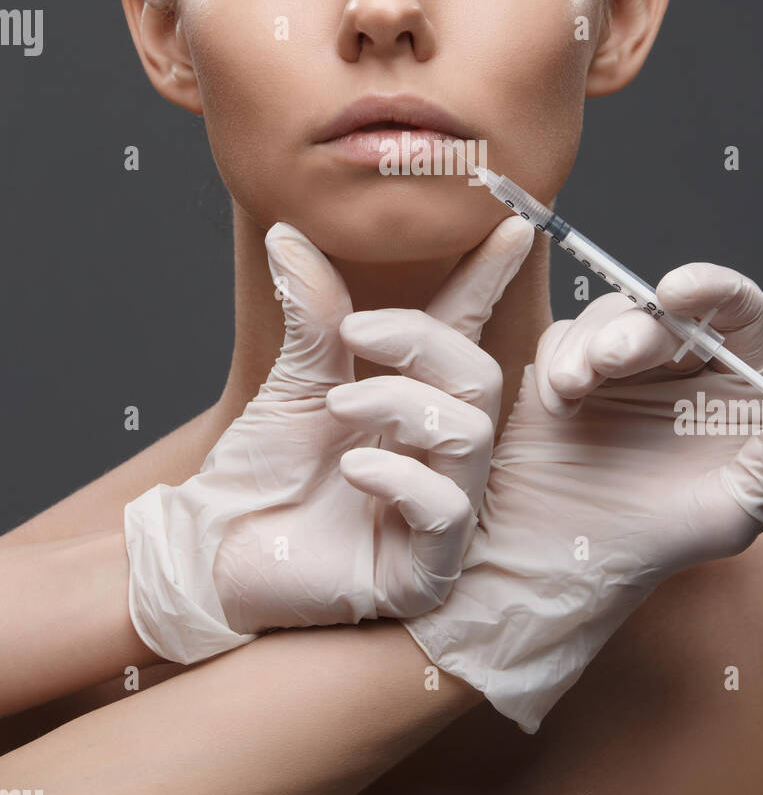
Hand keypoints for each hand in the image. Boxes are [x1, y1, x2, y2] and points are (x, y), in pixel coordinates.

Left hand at [123, 216, 534, 663]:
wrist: (215, 546)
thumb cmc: (263, 469)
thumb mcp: (295, 379)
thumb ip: (312, 312)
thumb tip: (287, 233)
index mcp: (415, 400)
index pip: (466, 331)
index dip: (491, 279)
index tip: (514, 226)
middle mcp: (440, 451)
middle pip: (479, 375)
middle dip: (421, 341)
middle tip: (356, 330)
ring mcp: (441, 508)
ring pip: (470, 432)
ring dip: (401, 402)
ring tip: (338, 403)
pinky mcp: (427, 567)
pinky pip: (446, 509)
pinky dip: (399, 476)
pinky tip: (351, 468)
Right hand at [402, 261, 762, 732]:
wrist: (574, 562)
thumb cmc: (665, 539)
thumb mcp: (740, 503)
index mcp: (735, 385)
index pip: (738, 313)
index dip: (713, 288)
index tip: (677, 292)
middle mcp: (682, 364)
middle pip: (665, 312)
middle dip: (634, 327)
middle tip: (612, 360)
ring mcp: (623, 365)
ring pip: (610, 315)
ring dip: (589, 344)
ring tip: (576, 387)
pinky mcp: (570, 368)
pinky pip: (564, 337)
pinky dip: (559, 361)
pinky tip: (562, 405)